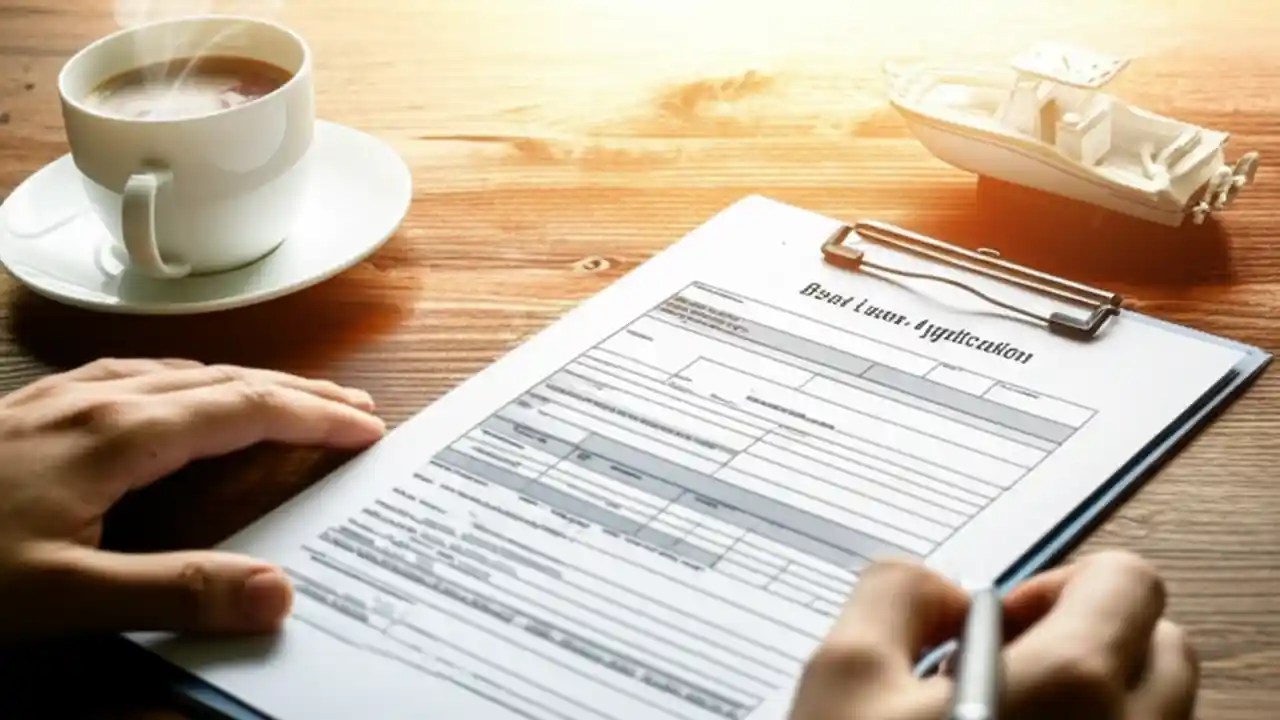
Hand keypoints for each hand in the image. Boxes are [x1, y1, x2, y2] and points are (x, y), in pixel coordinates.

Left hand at [0, 358, 384, 640]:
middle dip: (296, 390)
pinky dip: (190, 382)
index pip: (245, 409)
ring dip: (248, 382)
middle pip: (223, 379)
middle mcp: (98, 401)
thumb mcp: (64, 596)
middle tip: (355, 408)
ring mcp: (62, 399)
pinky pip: (136, 376)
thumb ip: (176, 590)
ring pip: (182, 372)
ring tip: (290, 398)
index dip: (313, 415)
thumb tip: (280, 593)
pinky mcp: (34, 410)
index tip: (368, 427)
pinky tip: (179, 394)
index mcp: (119, 434)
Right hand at [787, 551, 1197, 719]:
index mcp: (1074, 687)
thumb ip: (889, 592)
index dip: (1059, 585)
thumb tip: (931, 588)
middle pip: (1160, 648)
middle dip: (1088, 638)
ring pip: (1151, 712)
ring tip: (1000, 714)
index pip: (1129, 582)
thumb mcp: (840, 675)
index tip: (1004, 621)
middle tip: (1005, 667)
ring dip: (1090, 695)